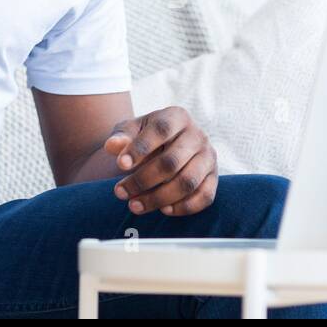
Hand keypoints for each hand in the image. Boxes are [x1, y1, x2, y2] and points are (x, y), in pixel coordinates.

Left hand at [103, 106, 217, 216]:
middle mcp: (197, 135)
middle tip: (120, 193)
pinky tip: (162, 210)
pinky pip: (204, 196)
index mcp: (177, 117)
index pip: (160, 130)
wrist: (165, 146)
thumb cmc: (144, 138)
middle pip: (172, 162)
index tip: (120, 165)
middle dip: (143, 180)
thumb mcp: (129, 131)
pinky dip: (184, 207)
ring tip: (134, 205)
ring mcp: (208, 157)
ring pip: (187, 182)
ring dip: (159, 198)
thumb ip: (121, 137)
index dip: (140, 148)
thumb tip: (112, 146)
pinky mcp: (213, 177)